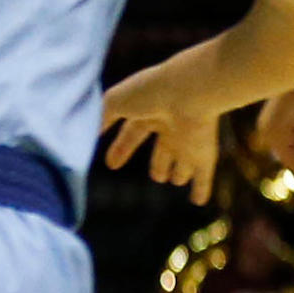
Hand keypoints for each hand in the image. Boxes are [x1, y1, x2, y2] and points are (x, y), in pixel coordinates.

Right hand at [101, 48, 229, 202]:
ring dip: (179, 173)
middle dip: (158, 162)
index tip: (111, 164)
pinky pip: (204, 175)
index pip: (133, 132)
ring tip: (174, 181)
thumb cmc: (149, 92)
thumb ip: (102, 117)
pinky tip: (199, 201)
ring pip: (184, 161)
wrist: (187, 91)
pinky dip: (201, 188)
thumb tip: (89, 133)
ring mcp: (189, 140)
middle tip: (156, 177)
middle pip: (163, 148)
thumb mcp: (115, 102)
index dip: (122, 147)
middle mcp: (171, 126)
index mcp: (149, 111)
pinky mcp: (203, 153)